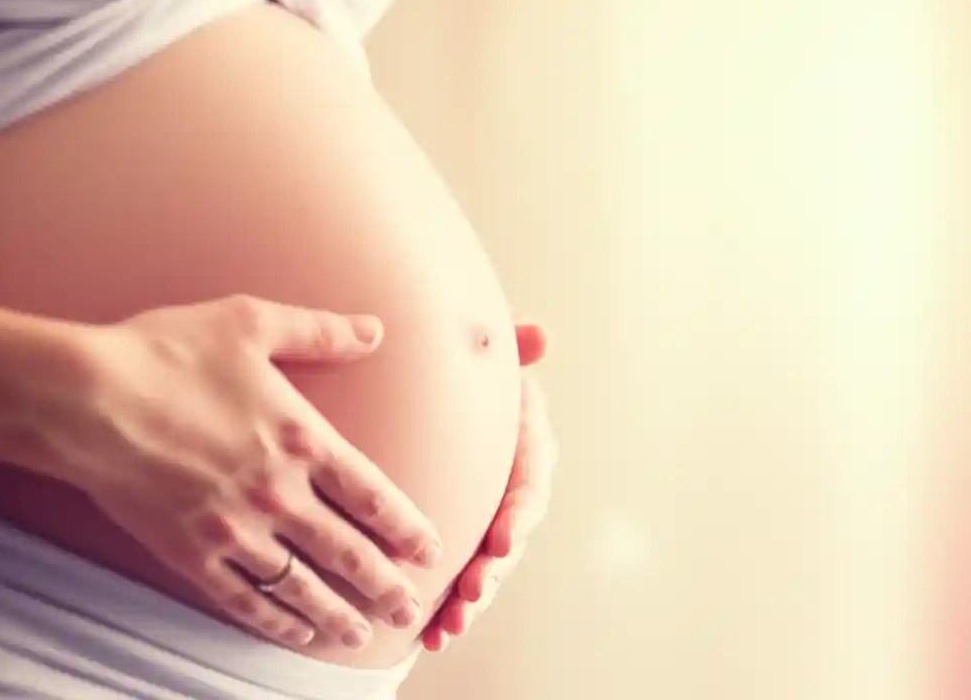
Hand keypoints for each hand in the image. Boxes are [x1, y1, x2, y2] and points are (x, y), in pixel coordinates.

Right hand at [36, 295, 439, 649]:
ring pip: (302, 585)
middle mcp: (278, 494)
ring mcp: (234, 529)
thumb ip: (320, 332)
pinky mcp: (189, 553)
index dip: (408, 529)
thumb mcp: (251, 322)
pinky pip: (244, 598)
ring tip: (364, 635)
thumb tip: (375, 329)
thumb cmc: (165, 353)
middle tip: (411, 611)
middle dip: (385, 585)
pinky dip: (275, 620)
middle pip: (348, 552)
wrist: (83, 398)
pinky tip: (295, 633)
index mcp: (303, 440)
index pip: (374, 496)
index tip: (430, 552)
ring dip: (339, 614)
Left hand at [422, 323, 558, 650]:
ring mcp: (492, 514)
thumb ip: (507, 347)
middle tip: (471, 593)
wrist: (442, 387)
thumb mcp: (487, 352)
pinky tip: (434, 635)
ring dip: (472, 600)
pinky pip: (466, 575)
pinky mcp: (468, 535)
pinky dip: (453, 608)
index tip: (500, 541)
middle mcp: (515, 484)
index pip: (530, 481)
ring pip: (490, 566)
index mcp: (526, 443)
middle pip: (512, 536)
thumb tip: (536, 335)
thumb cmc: (468, 368)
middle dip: (493, 571)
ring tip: (450, 626)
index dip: (518, 513)